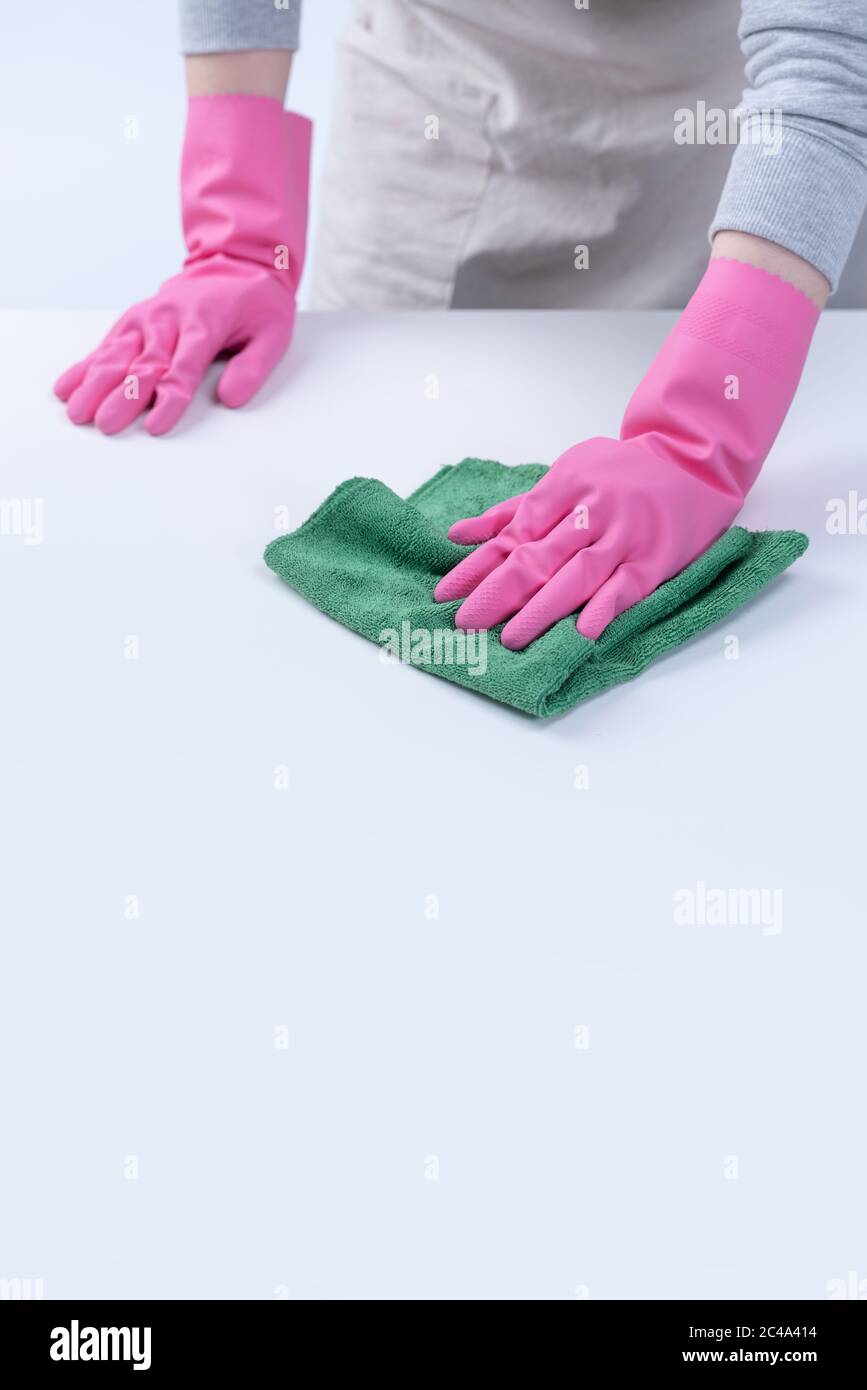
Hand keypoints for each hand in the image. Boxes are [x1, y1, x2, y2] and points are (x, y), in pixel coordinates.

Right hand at [54, 95, 309, 435]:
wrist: (236, 262)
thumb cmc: (255, 303)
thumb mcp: (272, 333)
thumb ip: (252, 367)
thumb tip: (230, 398)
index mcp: (203, 324)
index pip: (182, 369)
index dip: (168, 399)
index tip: (155, 425)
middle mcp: (168, 320)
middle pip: (142, 364)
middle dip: (122, 397)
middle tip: (104, 424)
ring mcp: (147, 319)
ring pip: (117, 355)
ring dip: (94, 384)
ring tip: (76, 411)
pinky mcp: (134, 321)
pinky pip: (107, 345)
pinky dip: (85, 366)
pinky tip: (66, 386)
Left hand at [434, 437, 740, 644]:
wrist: (693, 461)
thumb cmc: (620, 473)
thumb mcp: (565, 474)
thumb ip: (513, 509)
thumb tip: (458, 535)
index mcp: (565, 487)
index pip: (512, 532)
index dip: (477, 566)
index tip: (446, 593)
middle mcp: (592, 511)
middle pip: (539, 557)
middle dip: (498, 593)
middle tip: (466, 622)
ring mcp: (625, 537)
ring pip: (577, 575)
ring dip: (542, 610)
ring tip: (511, 638)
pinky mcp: (654, 561)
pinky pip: (626, 588)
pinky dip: (604, 609)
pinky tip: (581, 632)